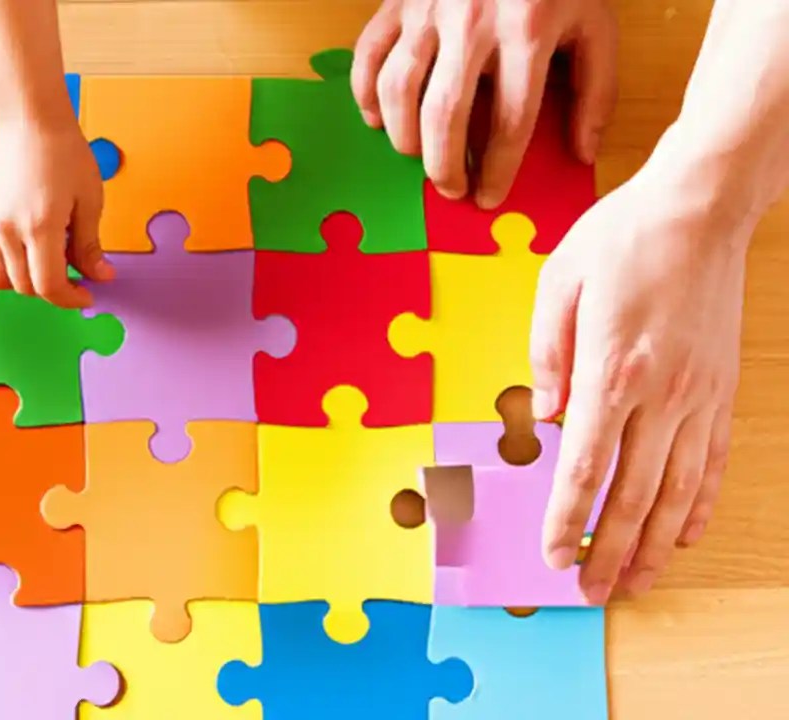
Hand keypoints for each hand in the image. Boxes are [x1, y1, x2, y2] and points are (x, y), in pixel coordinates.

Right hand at [0, 116, 113, 307]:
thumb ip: (90, 244)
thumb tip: (100, 276)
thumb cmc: (64, 151)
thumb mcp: (89, 199)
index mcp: (40, 226)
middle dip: (52, 289)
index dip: (69, 298)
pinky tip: (17, 253)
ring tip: (42, 264)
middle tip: (74, 274)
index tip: (86, 294)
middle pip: (24, 286)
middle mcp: (8, 230)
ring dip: (20, 283)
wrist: (28, 118)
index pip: (48, 286)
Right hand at [351, 0, 617, 206]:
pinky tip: (377, 119)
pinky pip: (369, 56)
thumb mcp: (596, 25)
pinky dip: (365, 94)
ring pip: (399, 90)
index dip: (497, 169)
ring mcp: (428, 11)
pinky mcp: (398, 2)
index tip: (489, 196)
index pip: (510, 121)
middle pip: (446, 115)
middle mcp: (473, 23)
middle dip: (444, 166)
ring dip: (404, 136)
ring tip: (418, 156)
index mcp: (529, 32)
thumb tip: (582, 150)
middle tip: (450, 188)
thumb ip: (596, 89)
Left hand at [530, 145, 751, 603]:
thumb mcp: (556, 283)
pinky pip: (711, 462)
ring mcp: (697, 396)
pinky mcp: (721, 391)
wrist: (701, 207)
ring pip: (677, 491)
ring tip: (633, 584)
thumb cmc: (623, 238)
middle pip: (631, 493)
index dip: (567, 519)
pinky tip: (682, 537)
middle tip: (588, 592)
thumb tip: (543, 412)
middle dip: (607, 549)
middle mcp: (660, 393)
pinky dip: (698, 506)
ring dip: (652, 545)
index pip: (583, 466)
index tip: (553, 554)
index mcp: (610, 369)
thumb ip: (545, 354)